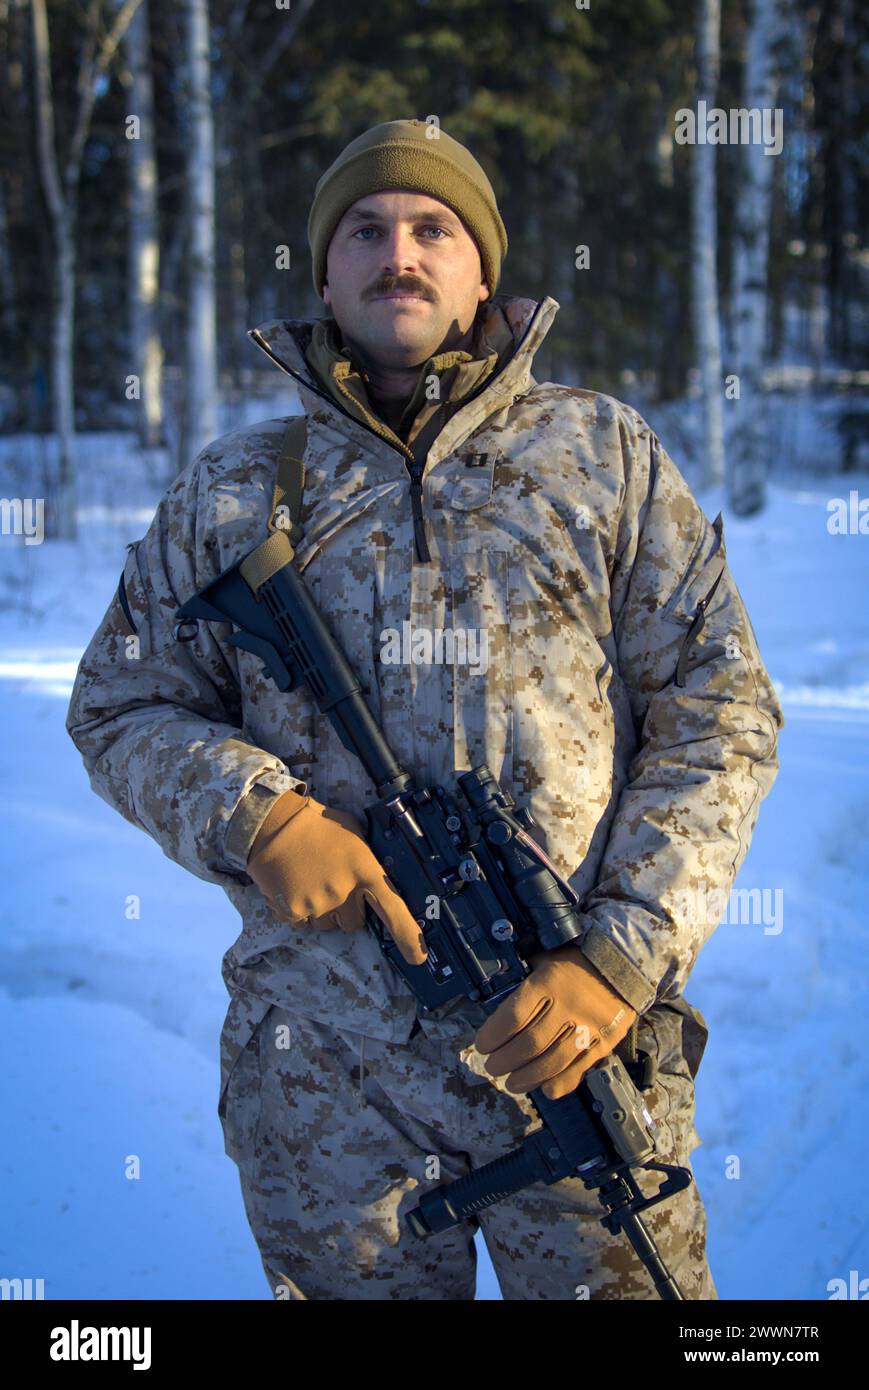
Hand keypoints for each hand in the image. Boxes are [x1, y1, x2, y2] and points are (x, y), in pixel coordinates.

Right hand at [246, 789, 427, 965]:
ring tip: (309, 881)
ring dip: (322, 911)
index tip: (418, 958)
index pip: (393, 909)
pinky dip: (299, 910)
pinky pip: (302, 924)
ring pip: (327, 925)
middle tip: (333, 885)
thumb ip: (366, 859)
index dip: (407, 936)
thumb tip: (375, 876)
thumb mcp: (353, 833)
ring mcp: (319, 904)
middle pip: (355, 923)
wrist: (272, 824)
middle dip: (348, 911)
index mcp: (365, 871)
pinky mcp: (293, 912)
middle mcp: (344, 893)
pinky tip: (293, 886)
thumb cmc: (317, 823)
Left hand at [472, 944, 636, 1099]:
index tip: (482, 1045)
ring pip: (552, 1061)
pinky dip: (560, 1083)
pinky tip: (544, 1089)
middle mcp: (567, 1007)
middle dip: (505, 1060)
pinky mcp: (603, 1043)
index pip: (514, 1016)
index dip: (493, 1035)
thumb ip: (526, 983)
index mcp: (548, 983)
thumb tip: (500, 1003)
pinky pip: (579, 1069)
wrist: (624, 964)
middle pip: (530, 1043)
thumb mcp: (547, 960)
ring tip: (511, 1083)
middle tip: (492, 1067)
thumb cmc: (577, 962)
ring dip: (527, 1077)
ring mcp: (587, 1027)